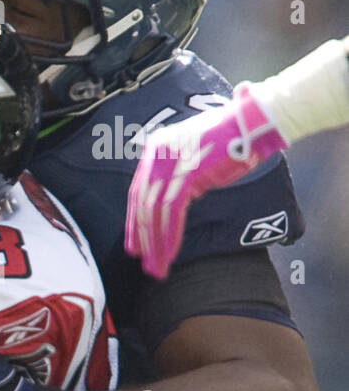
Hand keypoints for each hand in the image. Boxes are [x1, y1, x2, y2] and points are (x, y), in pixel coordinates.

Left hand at [125, 84, 287, 279]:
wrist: (254, 121)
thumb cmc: (233, 138)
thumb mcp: (195, 154)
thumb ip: (179, 174)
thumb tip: (170, 203)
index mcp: (155, 150)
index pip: (137, 192)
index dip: (135, 222)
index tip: (135, 246)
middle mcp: (157, 155)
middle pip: (142, 205)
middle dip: (142, 238)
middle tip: (144, 264)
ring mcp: (170, 163)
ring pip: (153, 212)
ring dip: (155, 244)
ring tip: (157, 268)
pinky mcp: (187, 173)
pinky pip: (171, 211)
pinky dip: (169, 235)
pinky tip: (169, 254)